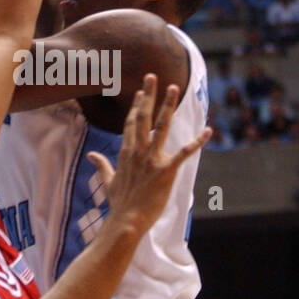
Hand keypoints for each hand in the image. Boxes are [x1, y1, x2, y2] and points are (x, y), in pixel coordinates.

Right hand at [87, 75, 210, 236]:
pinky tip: (208, 130)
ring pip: (161, 126)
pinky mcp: (166, 170)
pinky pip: (184, 152)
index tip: (140, 91)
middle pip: (143, 117)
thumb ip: (101, 165)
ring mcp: (152, 159)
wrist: (126, 221)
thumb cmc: (119, 204)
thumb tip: (90, 155)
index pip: (131, 123)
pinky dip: (197, 141)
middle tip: (153, 76)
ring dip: (167, 106)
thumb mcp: (108, 181)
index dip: (136, 105)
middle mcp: (138, 151)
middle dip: (148, 95)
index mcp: (126, 152)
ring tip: (173, 88)